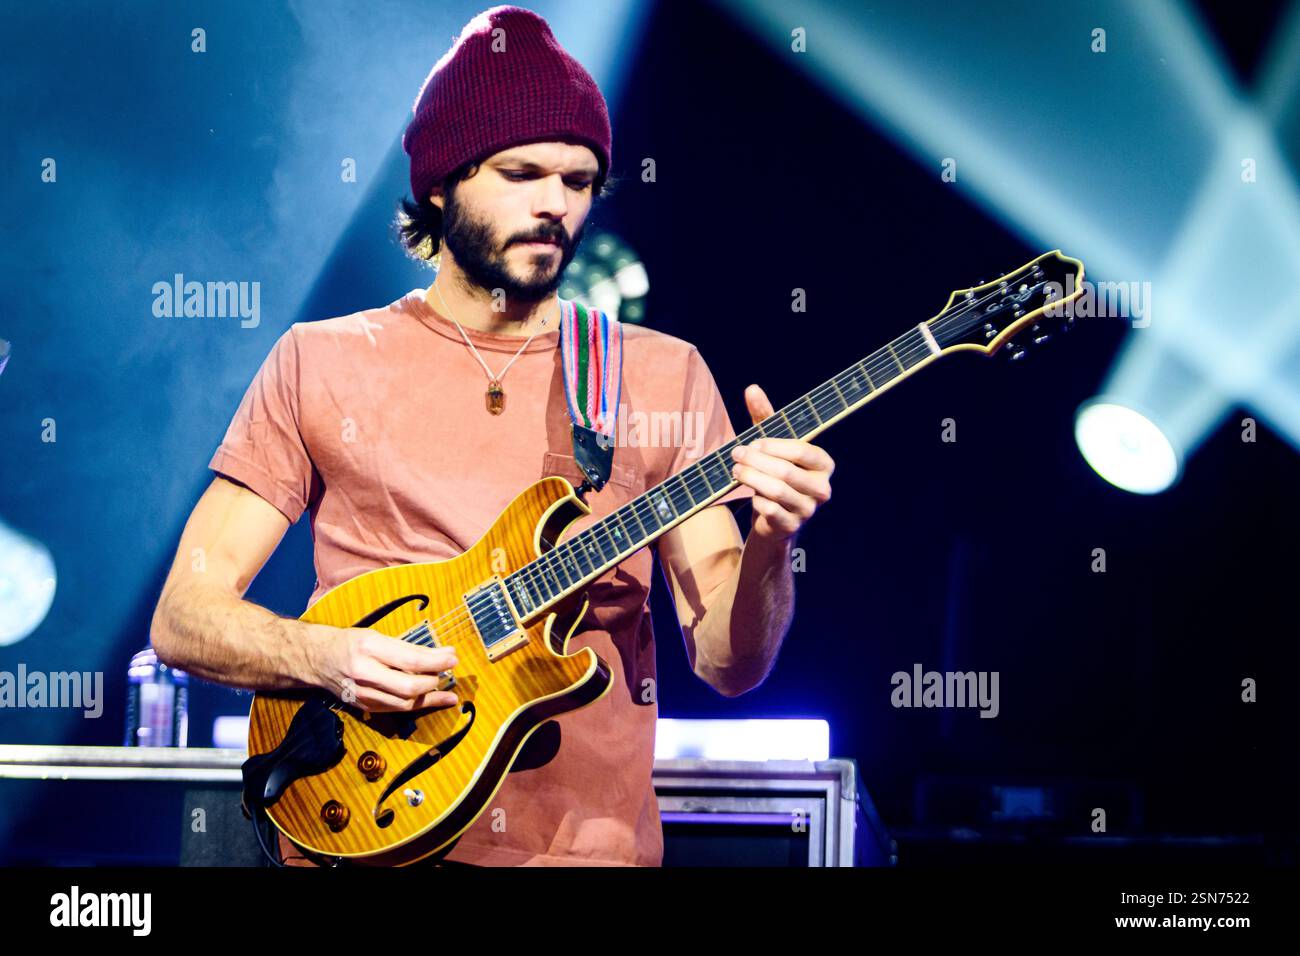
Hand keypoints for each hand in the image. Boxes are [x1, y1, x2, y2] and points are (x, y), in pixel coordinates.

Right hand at [314, 625, 458, 712]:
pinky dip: (417, 705)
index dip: (436, 660)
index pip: (410, 658)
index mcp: (368, 647)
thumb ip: (406, 647)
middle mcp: (364, 672)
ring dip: (430, 697)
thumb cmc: (349, 643)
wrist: (317, 659)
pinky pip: (396, 709)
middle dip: (434, 681)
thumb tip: (439, 654)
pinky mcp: (364, 706)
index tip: (453, 657)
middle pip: (409, 686)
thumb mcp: (375, 635)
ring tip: (447, 690)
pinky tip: (433, 700)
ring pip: (405, 703)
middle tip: (448, 672)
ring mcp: (362, 693)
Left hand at [729, 384, 833, 542]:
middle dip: (756, 460)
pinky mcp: (792, 527)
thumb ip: (765, 417)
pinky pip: (770, 510)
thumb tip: (752, 388)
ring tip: (735, 469)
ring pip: (777, 491)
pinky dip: (756, 499)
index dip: (773, 445)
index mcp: (824, 464)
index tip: (752, 441)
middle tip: (735, 453)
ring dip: (750, 477)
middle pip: (786, 471)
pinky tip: (750, 493)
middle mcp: (822, 488)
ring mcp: (808, 510)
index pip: (801, 450)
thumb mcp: (771, 444)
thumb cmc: (774, 473)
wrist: (773, 519)